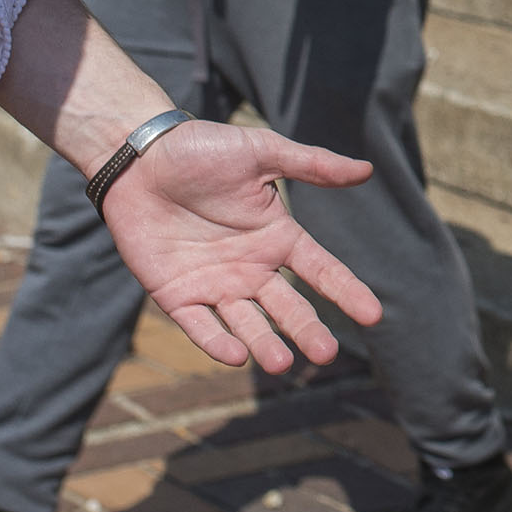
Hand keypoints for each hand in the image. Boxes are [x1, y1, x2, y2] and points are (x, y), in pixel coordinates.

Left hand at [96, 117, 386, 371]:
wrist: (138, 156)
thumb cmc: (200, 148)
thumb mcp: (261, 152)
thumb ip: (311, 165)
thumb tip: (366, 171)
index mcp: (276, 236)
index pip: (321, 270)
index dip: (346, 291)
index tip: (373, 315)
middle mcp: (251, 267)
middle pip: (288, 307)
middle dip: (308, 331)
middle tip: (326, 353)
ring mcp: (214, 284)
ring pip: (247, 323)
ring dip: (265, 345)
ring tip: (281, 363)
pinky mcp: (176, 295)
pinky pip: (199, 325)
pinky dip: (215, 342)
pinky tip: (235, 355)